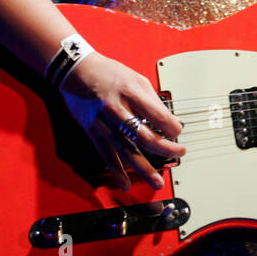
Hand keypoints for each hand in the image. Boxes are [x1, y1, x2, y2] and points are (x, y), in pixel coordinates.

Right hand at [58, 52, 186, 190]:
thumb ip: (154, 101)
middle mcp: (116, 109)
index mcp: (130, 92)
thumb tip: (172, 120)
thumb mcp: (137, 79)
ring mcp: (103, 123)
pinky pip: (106, 155)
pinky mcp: (93, 132)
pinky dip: (117, 171)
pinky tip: (126, 184)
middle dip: (165, 148)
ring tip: (157, 182)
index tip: (178, 131)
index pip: (157, 115)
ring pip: (126, 151)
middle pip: (144, 136)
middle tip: (179, 153)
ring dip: (144, 169)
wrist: (76, 71)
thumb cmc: (109, 73)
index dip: (171, 126)